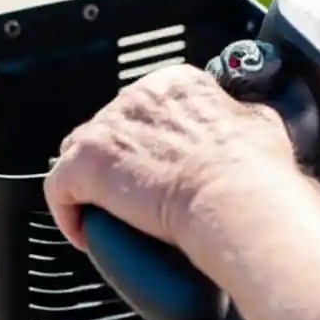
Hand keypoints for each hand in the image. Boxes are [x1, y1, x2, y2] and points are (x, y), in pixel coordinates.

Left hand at [45, 65, 295, 250]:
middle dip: (118, 161)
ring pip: (79, 154)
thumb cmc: (253, 170)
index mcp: (176, 83)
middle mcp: (137, 96)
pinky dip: (68, 213)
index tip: (158, 167)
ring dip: (90, 183)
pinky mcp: (85, 164)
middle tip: (135, 195)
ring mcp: (107, 128)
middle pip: (110, 128)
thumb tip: (247, 121)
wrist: (234, 196)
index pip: (144, 107)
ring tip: (108, 215)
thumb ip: (243, 117)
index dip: (147, 140)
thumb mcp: (260, 125)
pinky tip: (85, 235)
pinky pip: (59, 189)